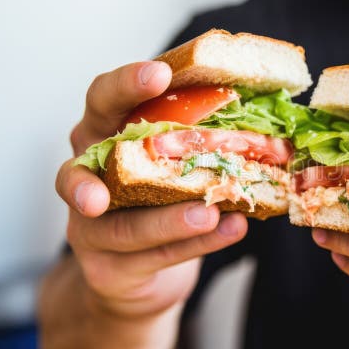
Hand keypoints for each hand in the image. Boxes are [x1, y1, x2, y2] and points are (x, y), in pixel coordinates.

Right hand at [55, 61, 246, 318]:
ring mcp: (88, 228)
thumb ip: (197, 135)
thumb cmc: (161, 198)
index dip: (126, 84)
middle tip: (150, 143)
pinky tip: (232, 229)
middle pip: (83, 162)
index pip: (102, 100)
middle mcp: (88, 177)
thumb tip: (265, 107)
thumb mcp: (173, 159)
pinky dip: (195, 244)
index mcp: (103, 135)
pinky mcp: (108, 270)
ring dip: (169, 219)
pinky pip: (154, 256)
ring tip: (209, 210)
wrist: (138, 274)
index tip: (160, 74)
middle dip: (119, 149)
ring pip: (124, 225)